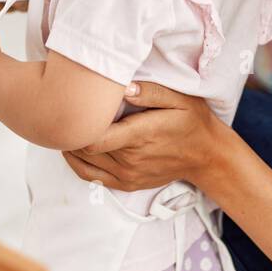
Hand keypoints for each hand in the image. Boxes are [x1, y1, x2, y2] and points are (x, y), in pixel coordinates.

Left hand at [62, 81, 232, 191]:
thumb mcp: (179, 99)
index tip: (73, 106)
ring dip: (71, 145)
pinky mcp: (126, 183)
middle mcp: (130, 159)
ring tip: (67, 125)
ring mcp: (127, 174)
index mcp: (139, 136)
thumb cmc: (192, 122)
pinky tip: (72, 148)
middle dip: (71, 130)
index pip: (93, 137)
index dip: (77, 125)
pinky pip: (91, 177)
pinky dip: (76, 163)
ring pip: (83, 162)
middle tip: (64, 110)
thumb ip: (150, 92)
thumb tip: (122, 87)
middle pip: (83, 148)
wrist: (207, 156)